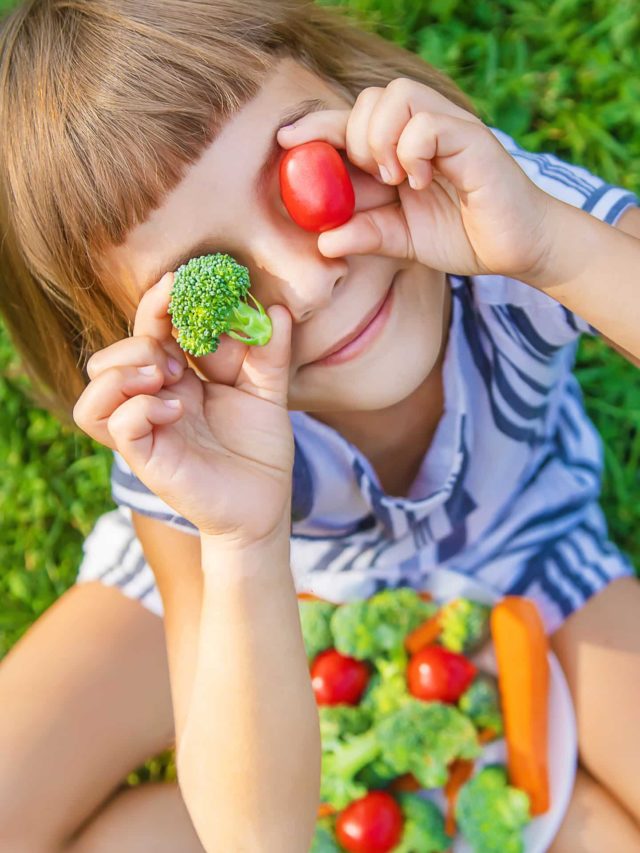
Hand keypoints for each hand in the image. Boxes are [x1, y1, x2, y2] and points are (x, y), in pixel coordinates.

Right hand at [73, 273, 293, 544]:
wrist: (265, 505)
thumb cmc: (260, 450)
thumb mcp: (269, 392)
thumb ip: (271, 353)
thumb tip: (280, 311)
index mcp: (179, 377)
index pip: (150, 331)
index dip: (158, 304)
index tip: (179, 282)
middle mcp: (154, 399)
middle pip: (111, 354)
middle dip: (140, 339)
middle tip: (178, 353)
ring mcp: (146, 429)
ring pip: (96, 389)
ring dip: (125, 370)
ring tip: (167, 375)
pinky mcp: (146, 458)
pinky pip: (117, 425)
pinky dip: (138, 408)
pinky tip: (174, 409)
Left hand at [277, 78, 552, 281]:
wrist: (516, 249)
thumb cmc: (462, 236)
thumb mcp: (402, 240)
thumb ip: (365, 235)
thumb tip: (322, 241)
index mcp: (397, 151)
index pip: (349, 123)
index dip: (315, 127)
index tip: (285, 143)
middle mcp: (419, 131)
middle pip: (368, 99)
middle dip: (353, 139)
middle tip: (370, 180)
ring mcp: (446, 129)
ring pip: (396, 97)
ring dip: (381, 139)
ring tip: (395, 179)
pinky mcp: (471, 138)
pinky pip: (428, 122)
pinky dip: (414, 150)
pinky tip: (421, 181)